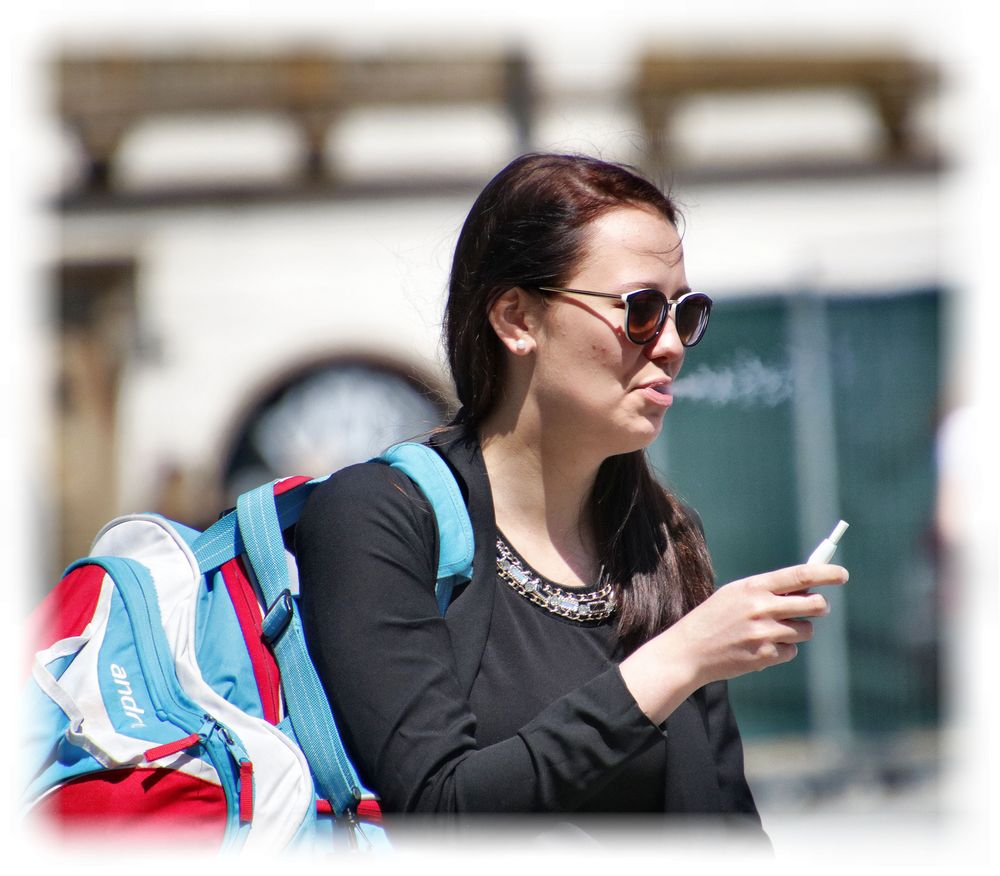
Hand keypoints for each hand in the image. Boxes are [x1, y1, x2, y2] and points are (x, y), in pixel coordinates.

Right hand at [619, 563, 847, 724]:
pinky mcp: (766, 656)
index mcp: (753, 587)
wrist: (689, 651)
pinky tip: (760, 648)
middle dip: (821, 606)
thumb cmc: (714, 618)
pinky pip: (792, 651)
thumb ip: (767, 590)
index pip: (799, 576)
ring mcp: (765, 633)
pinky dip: (783, 650)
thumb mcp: (735, 595)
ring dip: (797, 630)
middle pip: (814, 604)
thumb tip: (806, 590)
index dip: (826, 573)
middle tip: (818, 607)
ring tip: (772, 631)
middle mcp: (761, 608)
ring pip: (805, 630)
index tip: (842, 573)